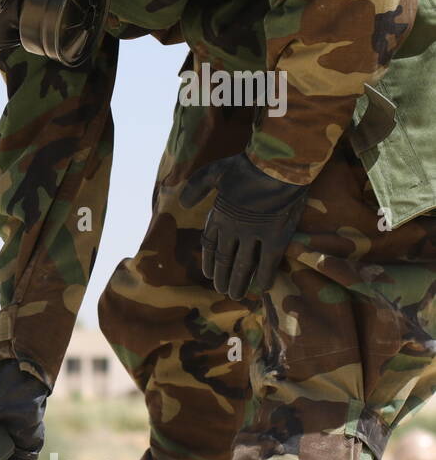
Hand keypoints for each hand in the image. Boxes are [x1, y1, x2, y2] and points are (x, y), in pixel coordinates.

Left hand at [180, 153, 308, 300]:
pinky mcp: (276, 237)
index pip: (210, 245)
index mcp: (219, 216)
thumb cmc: (246, 167)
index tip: (209, 274)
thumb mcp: (215, 172)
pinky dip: (264, 276)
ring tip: (236, 295)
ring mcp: (254, 235)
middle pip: (224, 259)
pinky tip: (262, 288)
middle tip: (221, 290)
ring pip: (243, 265)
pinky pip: (268, 263)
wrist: (276, 165)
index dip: (210, 261)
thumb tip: (183, 201)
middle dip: (222, 277)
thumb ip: (197, 186)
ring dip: (239, 282)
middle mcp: (233, 229)